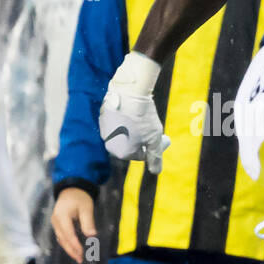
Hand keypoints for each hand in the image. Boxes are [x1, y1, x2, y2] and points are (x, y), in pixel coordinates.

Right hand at [51, 187, 96, 263]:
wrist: (71, 189)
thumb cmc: (80, 197)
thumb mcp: (86, 207)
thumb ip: (88, 221)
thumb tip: (91, 235)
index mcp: (62, 216)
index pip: (68, 234)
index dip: (75, 245)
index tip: (81, 253)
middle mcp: (55, 220)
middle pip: (63, 239)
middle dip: (71, 250)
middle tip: (80, 259)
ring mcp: (55, 222)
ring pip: (61, 239)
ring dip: (68, 249)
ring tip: (77, 257)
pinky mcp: (57, 223)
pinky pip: (60, 236)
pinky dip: (66, 243)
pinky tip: (73, 249)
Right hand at [99, 51, 169, 173]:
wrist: (130, 91)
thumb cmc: (143, 117)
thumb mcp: (154, 138)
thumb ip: (155, 156)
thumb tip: (156, 172)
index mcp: (122, 153)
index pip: (141, 155)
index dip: (153, 145)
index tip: (161, 135)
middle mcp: (109, 145)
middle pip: (131, 145)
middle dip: (142, 138)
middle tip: (151, 125)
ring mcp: (104, 130)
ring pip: (123, 133)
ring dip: (133, 128)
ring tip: (140, 117)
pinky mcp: (102, 117)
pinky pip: (116, 122)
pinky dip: (124, 118)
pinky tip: (131, 110)